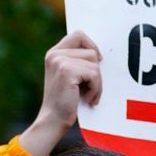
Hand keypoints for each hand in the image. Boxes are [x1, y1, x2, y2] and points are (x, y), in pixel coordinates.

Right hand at [17, 32, 102, 155]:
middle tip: (89, 86)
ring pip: (95, 64)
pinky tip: (87, 99)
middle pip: (91, 51)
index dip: (92, 46)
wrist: (54, 120)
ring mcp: (60, 61)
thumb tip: (101, 53)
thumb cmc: (66, 101)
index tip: (96, 62)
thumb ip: (78, 61)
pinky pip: (94, 74)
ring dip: (97, 82)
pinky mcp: (67, 71)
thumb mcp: (69, 76)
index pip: (79, 34)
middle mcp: (55, 54)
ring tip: (88, 95)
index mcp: (54, 53)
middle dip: (96, 71)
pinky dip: (96, 89)